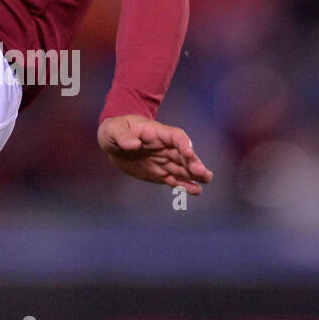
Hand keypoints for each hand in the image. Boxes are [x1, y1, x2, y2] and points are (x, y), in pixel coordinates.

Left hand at [98, 114, 213, 194]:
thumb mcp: (114, 129)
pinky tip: (195, 190)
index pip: (175, 136)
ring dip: (194, 174)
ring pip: (182, 168)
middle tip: (203, 173)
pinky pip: (174, 179)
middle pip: (183, 154)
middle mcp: (164, 147)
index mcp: (156, 132)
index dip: (183, 143)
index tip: (189, 153)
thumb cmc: (114, 130)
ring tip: (206, 180)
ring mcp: (163, 160)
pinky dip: (184, 185)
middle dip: (193, 163)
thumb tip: (133, 144)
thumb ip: (123, 136)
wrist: (112, 142)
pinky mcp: (159, 173)